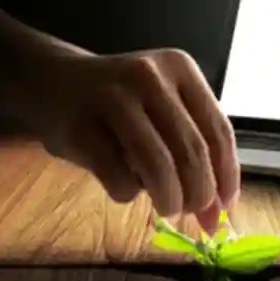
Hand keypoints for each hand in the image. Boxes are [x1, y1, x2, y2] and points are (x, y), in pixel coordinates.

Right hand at [26, 47, 240, 232]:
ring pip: (159, 166)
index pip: (218, 130)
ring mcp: (113, 99)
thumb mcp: (160, 105)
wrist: (52, 81)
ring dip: (169, 199)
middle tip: (193, 213)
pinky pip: (119, 177)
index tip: (225, 206)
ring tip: (166, 207)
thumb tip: (218, 210)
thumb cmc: (117, 101)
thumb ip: (190, 145)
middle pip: (192, 151)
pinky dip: (127, 193)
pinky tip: (123, 185)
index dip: (227, 176)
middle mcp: (149, 76)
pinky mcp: (82, 126)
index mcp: (179, 67)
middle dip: (199, 194)